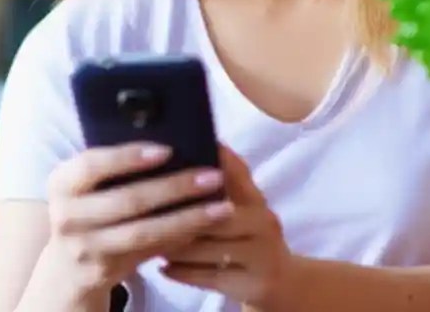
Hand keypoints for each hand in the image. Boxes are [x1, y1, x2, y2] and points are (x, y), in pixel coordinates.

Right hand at [41, 143, 234, 300]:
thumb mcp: (88, 186)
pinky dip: (180, 238)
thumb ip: (116, 166)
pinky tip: (204, 226)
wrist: (68, 267)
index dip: (129, 157)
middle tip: (213, 176)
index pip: (93, 164)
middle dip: (175, 188)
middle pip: (127, 201)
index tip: (168, 149)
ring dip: (188, 218)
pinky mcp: (102, 272)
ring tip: (222, 206)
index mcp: (62, 182)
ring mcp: (83, 248)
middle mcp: (67, 216)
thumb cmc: (89, 209)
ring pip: (143, 232)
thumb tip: (175, 137)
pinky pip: (149, 252)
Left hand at [161, 146, 295, 308]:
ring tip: (147, 240)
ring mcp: (262, 256)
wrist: (283, 282)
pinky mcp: (252, 285)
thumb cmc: (251, 237)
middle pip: (215, 215)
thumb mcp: (245, 208)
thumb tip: (205, 143)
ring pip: (208, 249)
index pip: (234, 173)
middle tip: (145, 211)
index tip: (174, 152)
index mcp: (258, 200)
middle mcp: (264, 224)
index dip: (209, 163)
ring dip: (175, 246)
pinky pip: (208, 277)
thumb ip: (226, 180)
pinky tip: (163, 268)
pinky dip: (182, 272)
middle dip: (180, 215)